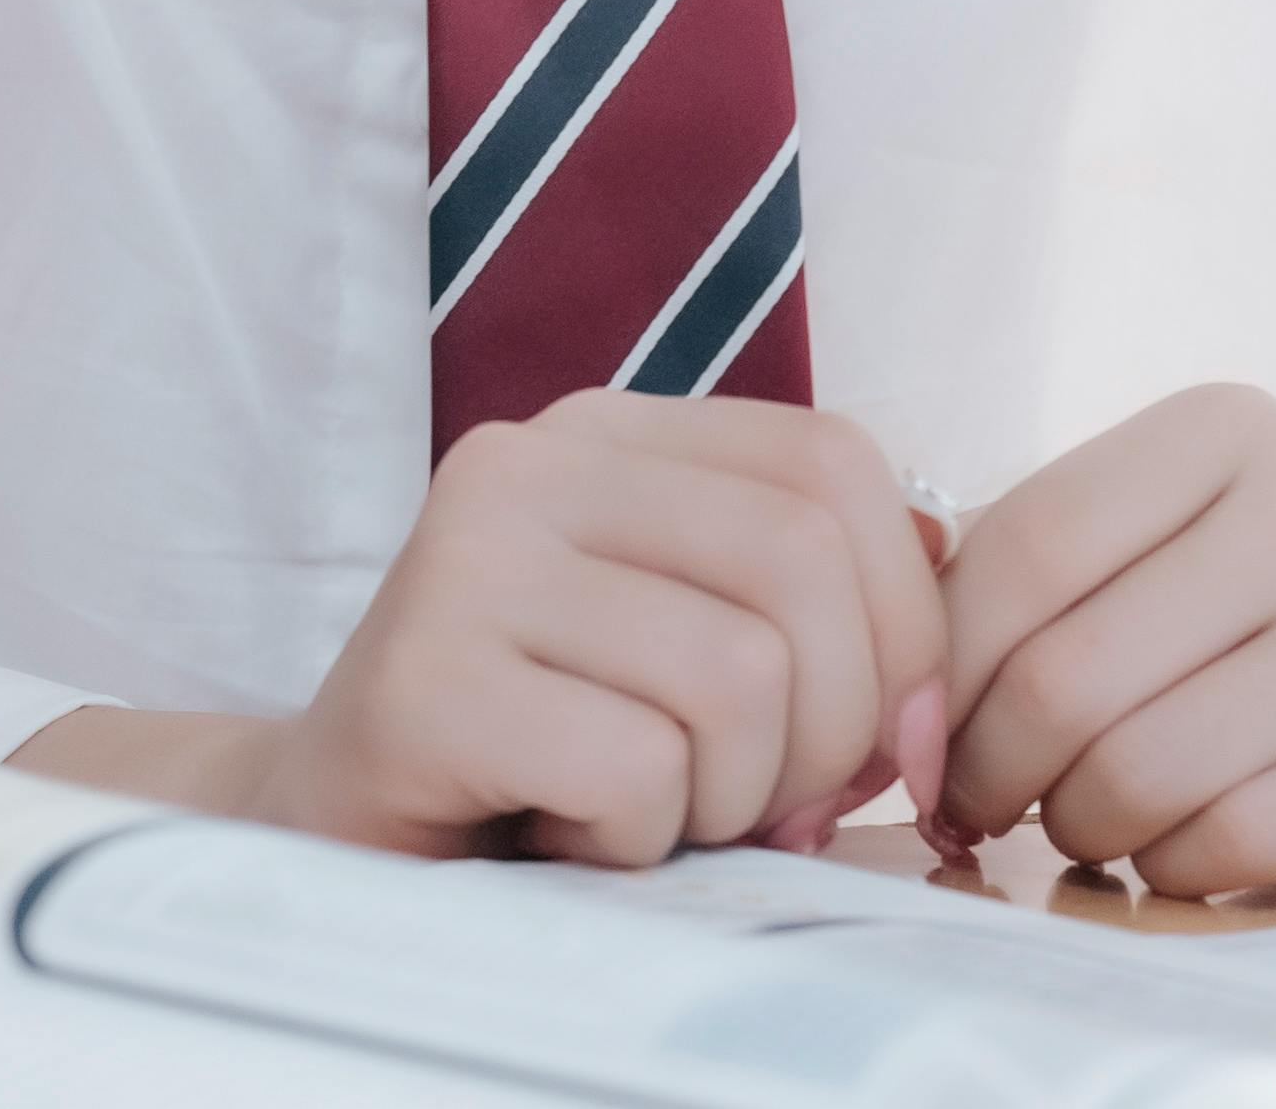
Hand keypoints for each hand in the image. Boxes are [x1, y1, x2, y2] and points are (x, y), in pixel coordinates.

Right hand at [33, 394, 948, 865]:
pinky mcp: (423, 681)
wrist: (330, 842)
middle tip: (755, 805)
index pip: (839, 467)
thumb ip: (814, 615)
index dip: (906, 624)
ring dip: (725, 798)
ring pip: (736, 679)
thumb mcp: (691, 647)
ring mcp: (464, 562)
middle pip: (803, 566)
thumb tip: (945, 671)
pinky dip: (633, 842)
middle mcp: (528, 462)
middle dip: (830, 732)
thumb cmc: (546, 758)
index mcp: (609, 432)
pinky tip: (563, 835)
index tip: (879, 747)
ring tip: (643, 812)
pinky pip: (634, 769)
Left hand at [926, 389, 1275, 899]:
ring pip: (1145, 769)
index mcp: (1225, 428)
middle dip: (992, 768)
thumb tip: (897, 683)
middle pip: (1070, 674)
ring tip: (1080, 824)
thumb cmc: (1274, 594)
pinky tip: (1169, 856)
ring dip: (1078, 827)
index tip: (919, 733)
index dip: (944, 665)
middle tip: (981, 805)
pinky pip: (1237, 838)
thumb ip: (1040, 567)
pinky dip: (1170, 868)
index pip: (1023, 549)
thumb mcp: (1176, 525)